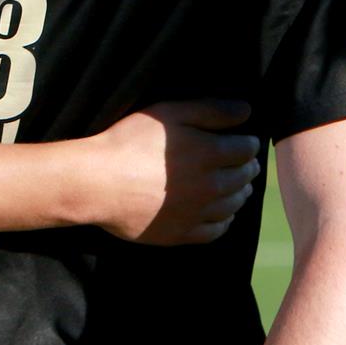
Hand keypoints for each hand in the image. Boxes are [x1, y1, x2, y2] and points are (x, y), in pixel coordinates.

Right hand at [86, 101, 260, 244]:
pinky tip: (221, 214)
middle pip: (243, 178)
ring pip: (233, 205)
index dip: (248, 143)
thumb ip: (210, 110)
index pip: (246, 150)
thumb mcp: (168, 112)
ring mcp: (196, 213)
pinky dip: (224, 221)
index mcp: (209, 153)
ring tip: (239, 187)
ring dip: (240, 194)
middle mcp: (210, 186)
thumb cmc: (129, 141)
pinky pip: (214, 231)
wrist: (97, 182)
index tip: (245, 141)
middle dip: (247, 168)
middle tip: (244, 164)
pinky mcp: (181, 234)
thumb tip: (247, 111)